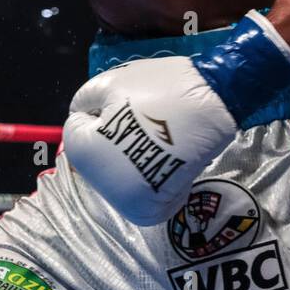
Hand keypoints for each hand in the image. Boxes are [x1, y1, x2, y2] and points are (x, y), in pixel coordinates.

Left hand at [63, 12, 289, 224]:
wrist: (213, 104)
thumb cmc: (160, 90)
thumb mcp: (111, 81)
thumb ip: (84, 99)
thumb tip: (83, 116)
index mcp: (84, 155)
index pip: (76, 128)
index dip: (100, 109)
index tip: (126, 103)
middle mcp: (102, 187)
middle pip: (96, 155)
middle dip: (111, 138)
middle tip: (143, 119)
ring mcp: (130, 203)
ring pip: (117, 175)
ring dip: (130, 159)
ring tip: (158, 136)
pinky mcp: (155, 209)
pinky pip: (141, 193)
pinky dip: (150, 179)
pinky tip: (166, 158)